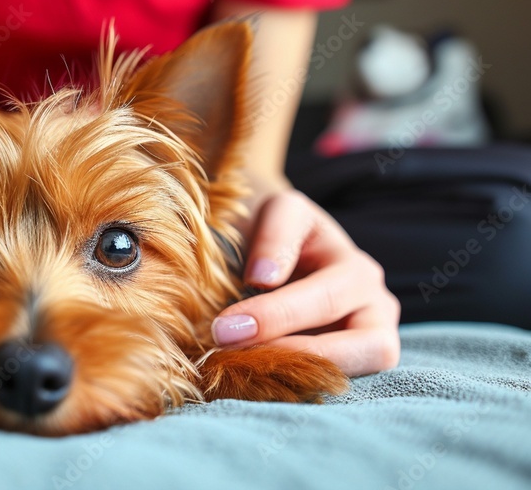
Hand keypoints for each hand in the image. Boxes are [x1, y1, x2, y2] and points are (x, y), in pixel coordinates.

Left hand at [212, 190, 400, 375]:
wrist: (282, 252)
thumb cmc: (279, 232)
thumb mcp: (280, 212)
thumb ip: (276, 235)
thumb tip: (265, 277)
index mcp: (356, 269)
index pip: (325, 298)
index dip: (276, 316)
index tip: (226, 327)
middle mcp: (374, 309)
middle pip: (356, 345)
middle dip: (292, 352)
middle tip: (232, 353)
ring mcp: (370, 342)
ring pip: (355, 373)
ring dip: (300, 374)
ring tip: (246, 367)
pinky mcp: (354, 369)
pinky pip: (334, 386)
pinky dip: (297, 386)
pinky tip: (256, 380)